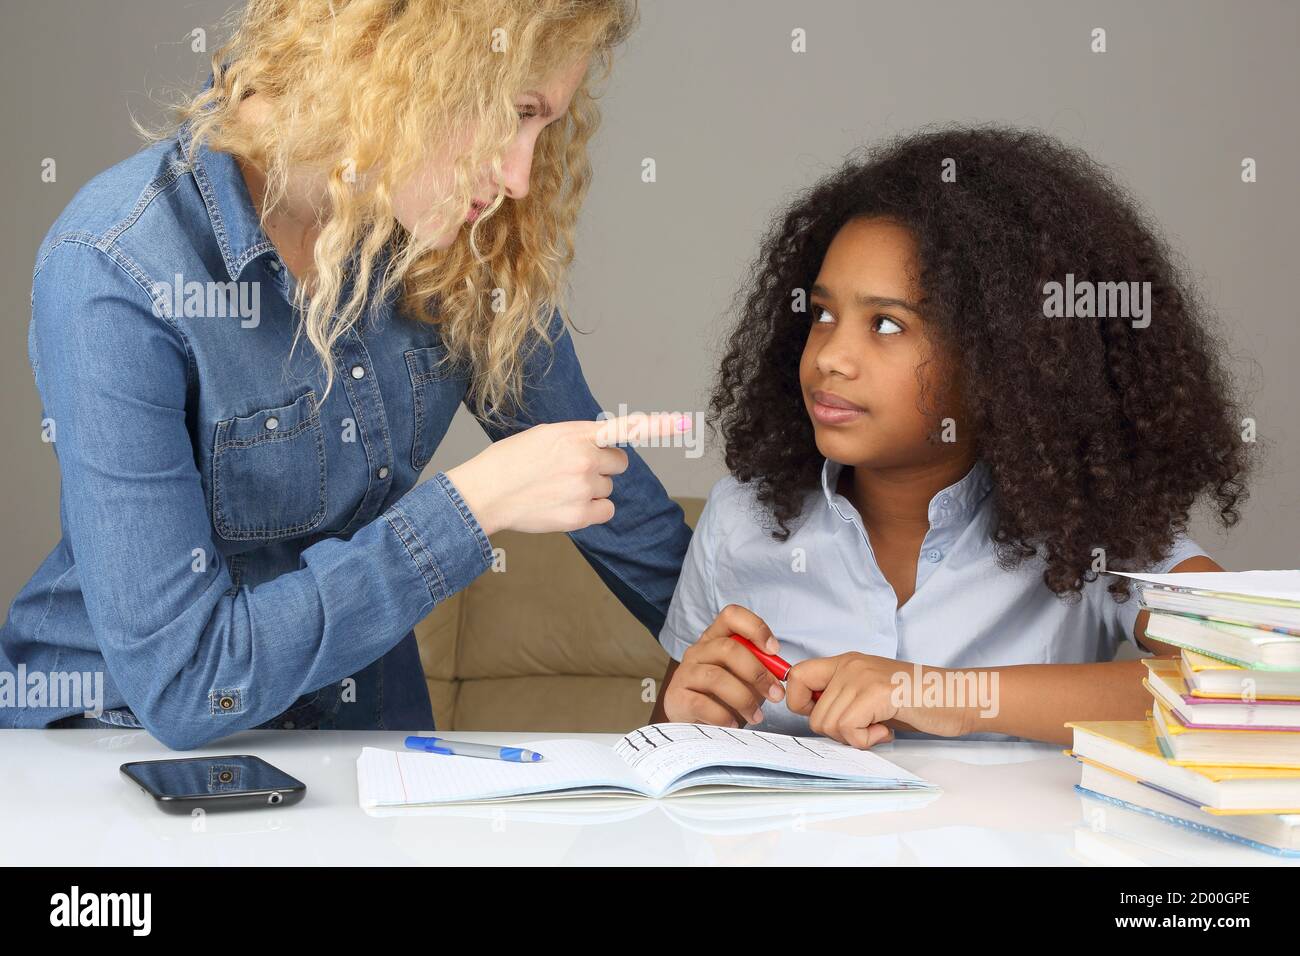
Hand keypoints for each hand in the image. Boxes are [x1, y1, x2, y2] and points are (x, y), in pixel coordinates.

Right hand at [445, 412, 687, 535]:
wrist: (485, 494)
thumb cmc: (510, 463)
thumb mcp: (543, 436)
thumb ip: (576, 438)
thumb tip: (599, 445)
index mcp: (575, 434)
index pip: (624, 427)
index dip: (658, 426)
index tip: (686, 424)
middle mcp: (584, 458)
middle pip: (619, 464)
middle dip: (602, 468)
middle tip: (572, 472)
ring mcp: (584, 488)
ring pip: (608, 490)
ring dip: (592, 491)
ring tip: (559, 490)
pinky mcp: (581, 515)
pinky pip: (605, 512)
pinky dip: (592, 512)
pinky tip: (566, 507)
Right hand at [662, 605, 787, 726]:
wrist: (692, 723)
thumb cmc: (723, 697)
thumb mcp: (744, 678)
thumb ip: (760, 669)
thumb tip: (779, 673)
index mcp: (715, 638)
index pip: (732, 616)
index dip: (756, 628)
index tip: (774, 651)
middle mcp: (698, 651)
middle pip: (728, 648)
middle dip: (757, 673)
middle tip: (775, 694)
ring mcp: (685, 673)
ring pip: (717, 678)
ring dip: (744, 699)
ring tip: (756, 716)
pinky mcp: (677, 697)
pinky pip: (703, 704)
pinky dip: (724, 716)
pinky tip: (734, 724)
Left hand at [785, 653, 973, 748]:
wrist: (958, 697)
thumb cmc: (917, 701)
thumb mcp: (871, 695)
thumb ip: (843, 701)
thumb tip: (816, 719)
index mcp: (846, 662)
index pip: (795, 676)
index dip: (800, 703)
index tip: (827, 717)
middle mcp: (849, 664)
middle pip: (811, 713)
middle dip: (836, 733)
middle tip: (865, 729)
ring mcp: (861, 676)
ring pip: (828, 724)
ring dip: (853, 738)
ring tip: (879, 727)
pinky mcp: (876, 692)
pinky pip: (847, 729)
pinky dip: (865, 740)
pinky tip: (885, 731)